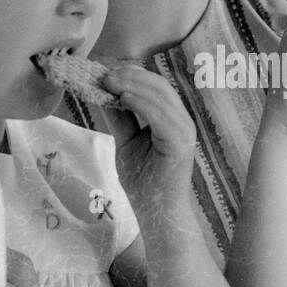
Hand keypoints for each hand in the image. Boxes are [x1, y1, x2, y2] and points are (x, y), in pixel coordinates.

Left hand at [101, 65, 196, 213]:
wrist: (158, 214)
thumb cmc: (146, 183)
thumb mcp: (127, 143)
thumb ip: (120, 119)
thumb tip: (103, 94)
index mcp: (173, 119)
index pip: (156, 87)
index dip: (132, 75)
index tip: (105, 72)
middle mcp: (183, 121)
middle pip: (159, 85)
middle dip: (130, 76)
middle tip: (103, 74)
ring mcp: (184, 131)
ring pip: (161, 95)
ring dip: (132, 85)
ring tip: (108, 82)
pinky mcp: (180, 143)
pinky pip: (161, 115)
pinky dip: (141, 103)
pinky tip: (122, 99)